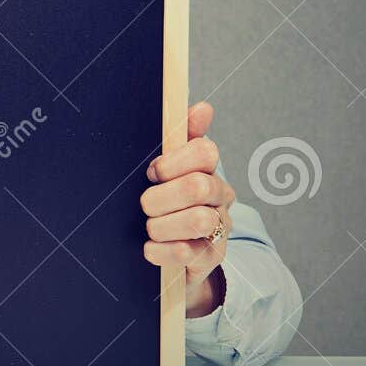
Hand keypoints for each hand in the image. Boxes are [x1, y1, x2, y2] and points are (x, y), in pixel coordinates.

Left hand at [141, 101, 233, 317]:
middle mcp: (220, 197)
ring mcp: (218, 228)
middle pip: (198, 186)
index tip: (152, 172)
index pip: (205, 152)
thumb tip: (204, 107)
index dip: (173, 161)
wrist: (174, 255)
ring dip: (162, 225)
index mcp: (208, 169)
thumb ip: (181, 137)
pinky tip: (151, 249)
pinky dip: (162, 251)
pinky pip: (189, 253)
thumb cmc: (166, 204)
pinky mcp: (211, 258)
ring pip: (198, 220)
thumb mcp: (168, 169)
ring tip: (149, 228)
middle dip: (162, 196)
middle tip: (145, 205)